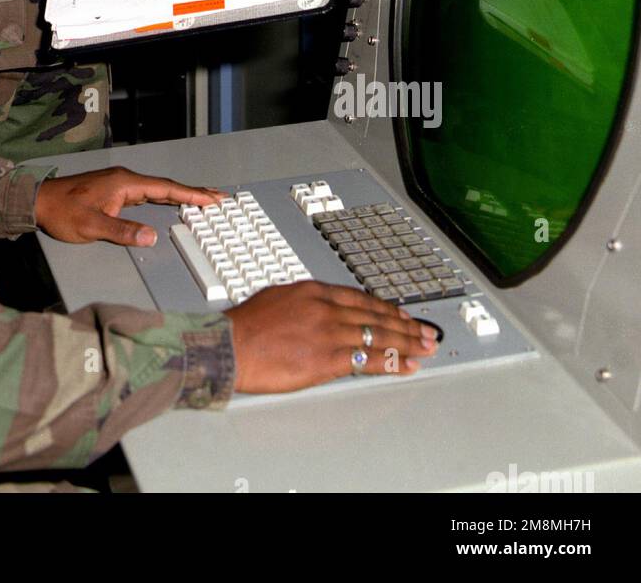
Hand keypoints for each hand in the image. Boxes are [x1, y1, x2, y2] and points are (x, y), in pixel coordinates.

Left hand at [34, 166, 225, 245]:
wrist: (39, 201)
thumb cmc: (63, 213)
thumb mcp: (92, 226)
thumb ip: (122, 231)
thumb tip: (151, 236)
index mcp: (124, 183)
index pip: (165, 189)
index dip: (190, 195)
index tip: (212, 199)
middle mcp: (125, 180)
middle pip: (166, 186)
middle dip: (193, 192)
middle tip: (218, 197)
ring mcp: (120, 185)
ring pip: (157, 190)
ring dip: (180, 195)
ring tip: (202, 200)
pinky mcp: (114, 192)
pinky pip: (147, 193)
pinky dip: (164, 198)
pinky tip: (170, 203)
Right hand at [226, 281, 439, 391]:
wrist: (229, 345)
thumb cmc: (245, 326)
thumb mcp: (277, 297)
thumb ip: (304, 302)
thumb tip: (318, 309)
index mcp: (313, 291)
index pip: (361, 298)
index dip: (386, 308)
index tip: (402, 314)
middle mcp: (326, 308)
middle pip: (376, 316)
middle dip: (406, 325)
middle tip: (427, 332)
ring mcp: (328, 333)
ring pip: (378, 336)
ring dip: (407, 344)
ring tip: (426, 349)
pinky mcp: (327, 359)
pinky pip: (368, 360)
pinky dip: (391, 363)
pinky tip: (406, 366)